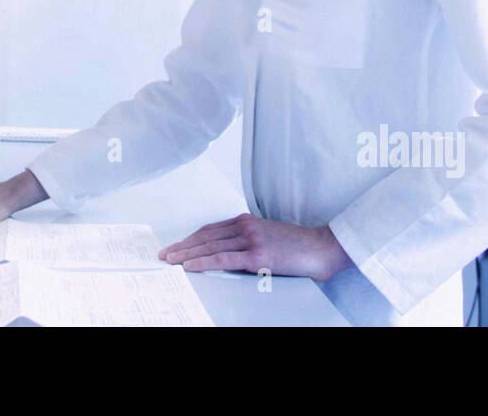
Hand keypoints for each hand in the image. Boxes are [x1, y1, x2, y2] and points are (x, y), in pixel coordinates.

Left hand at [158, 213, 352, 281]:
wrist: (323, 247)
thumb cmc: (299, 247)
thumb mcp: (269, 238)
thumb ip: (249, 243)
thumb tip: (230, 256)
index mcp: (246, 221)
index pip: (209, 229)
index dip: (190, 238)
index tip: (176, 246)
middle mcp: (245, 226)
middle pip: (204, 236)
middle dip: (182, 245)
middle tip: (164, 254)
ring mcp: (250, 239)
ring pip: (209, 246)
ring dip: (185, 254)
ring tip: (170, 261)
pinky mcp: (257, 255)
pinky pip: (222, 258)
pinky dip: (203, 261)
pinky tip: (189, 266)